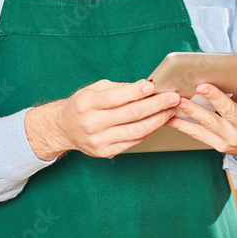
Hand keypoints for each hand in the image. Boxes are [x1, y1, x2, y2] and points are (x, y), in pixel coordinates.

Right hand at [25, 80, 178, 159]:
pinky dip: (149, 131)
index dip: (135, 92)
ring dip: (158, 120)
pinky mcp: (106, 151)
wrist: (64, 128)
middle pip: (130, 115)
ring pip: (136, 131)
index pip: (115, 98)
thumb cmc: (83, 105)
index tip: (152, 86)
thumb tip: (146, 86)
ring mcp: (99, 140)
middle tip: (172, 98)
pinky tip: (159, 122)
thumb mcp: (95, 89)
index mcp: (86, 104)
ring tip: (171, 110)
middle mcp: (91, 123)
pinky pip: (133, 141)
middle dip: (156, 105)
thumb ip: (120, 88)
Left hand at [164, 72, 236, 167]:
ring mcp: (231, 138)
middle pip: (229, 111)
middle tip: (202, 85)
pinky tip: (168, 116)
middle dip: (215, 98)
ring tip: (178, 98)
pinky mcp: (219, 145)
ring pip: (209, 122)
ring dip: (192, 110)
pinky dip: (182, 125)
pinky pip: (198, 134)